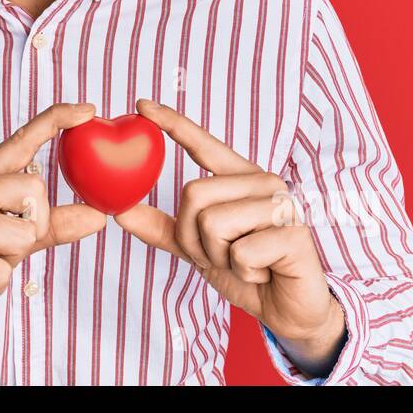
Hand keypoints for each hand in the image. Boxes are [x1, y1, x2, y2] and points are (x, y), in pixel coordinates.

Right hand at [0, 102, 106, 355]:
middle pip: (35, 190)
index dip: (55, 121)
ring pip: (23, 234)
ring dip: (10, 263)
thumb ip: (51, 225)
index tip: (88, 108)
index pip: (21, 140)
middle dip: (33, 228)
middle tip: (2, 248)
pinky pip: (1, 274)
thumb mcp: (10, 240)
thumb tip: (98, 216)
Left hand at [115, 99, 344, 365]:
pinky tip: (265, 270)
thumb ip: (164, 229)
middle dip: (194, 238)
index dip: (172, 123)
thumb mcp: (199, 248)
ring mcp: (280, 204)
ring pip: (213, 224)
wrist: (288, 307)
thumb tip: (120, 211)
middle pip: (194, 194)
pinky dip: (244, 272)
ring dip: (219, 257)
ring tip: (246, 262)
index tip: (141, 105)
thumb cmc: (248, 270)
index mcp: (240, 179)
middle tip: (222, 255)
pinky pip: (239, 253)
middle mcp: (262, 182)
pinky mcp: (293, 233)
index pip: (203, 144)